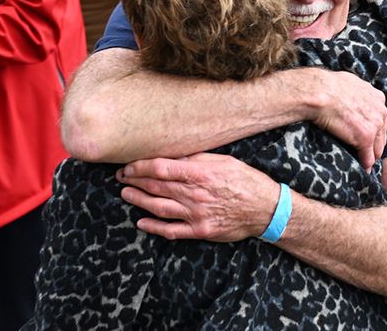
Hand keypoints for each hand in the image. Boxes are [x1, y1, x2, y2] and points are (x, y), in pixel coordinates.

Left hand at [118, 153, 280, 241]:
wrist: (265, 209)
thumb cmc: (246, 181)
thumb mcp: (224, 161)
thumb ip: (198, 159)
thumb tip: (174, 156)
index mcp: (200, 174)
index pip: (161, 168)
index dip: (140, 167)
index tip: (129, 165)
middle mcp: (195, 194)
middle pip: (156, 187)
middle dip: (135, 181)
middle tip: (121, 177)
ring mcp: (196, 215)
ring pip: (159, 207)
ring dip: (139, 200)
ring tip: (126, 194)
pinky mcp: (200, 231)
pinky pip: (171, 230)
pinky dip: (154, 227)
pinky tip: (141, 222)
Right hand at [306, 69, 386, 169]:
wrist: (320, 92)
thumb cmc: (328, 86)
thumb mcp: (351, 83)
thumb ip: (358, 92)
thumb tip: (352, 95)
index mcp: (377, 97)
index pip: (380, 118)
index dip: (374, 128)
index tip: (368, 135)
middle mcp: (380, 111)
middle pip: (382, 134)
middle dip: (375, 143)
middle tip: (368, 152)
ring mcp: (374, 125)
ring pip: (377, 147)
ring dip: (371, 155)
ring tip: (365, 163)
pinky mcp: (365, 138)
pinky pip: (368, 157)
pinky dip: (365, 165)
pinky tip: (363, 170)